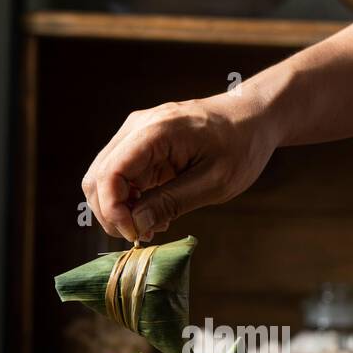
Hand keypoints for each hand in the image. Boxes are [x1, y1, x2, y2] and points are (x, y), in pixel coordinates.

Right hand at [81, 93, 277, 241]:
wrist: (254, 117)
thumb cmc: (242, 146)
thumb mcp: (215, 181)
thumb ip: (172, 202)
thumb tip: (136, 225)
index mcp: (156, 131)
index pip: (110, 174)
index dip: (113, 211)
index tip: (135, 234)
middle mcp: (137, 128)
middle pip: (98, 177)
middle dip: (112, 214)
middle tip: (142, 236)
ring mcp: (136, 134)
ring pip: (104, 179)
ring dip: (120, 209)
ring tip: (153, 226)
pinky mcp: (142, 145)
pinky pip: (122, 177)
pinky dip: (131, 200)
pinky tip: (156, 213)